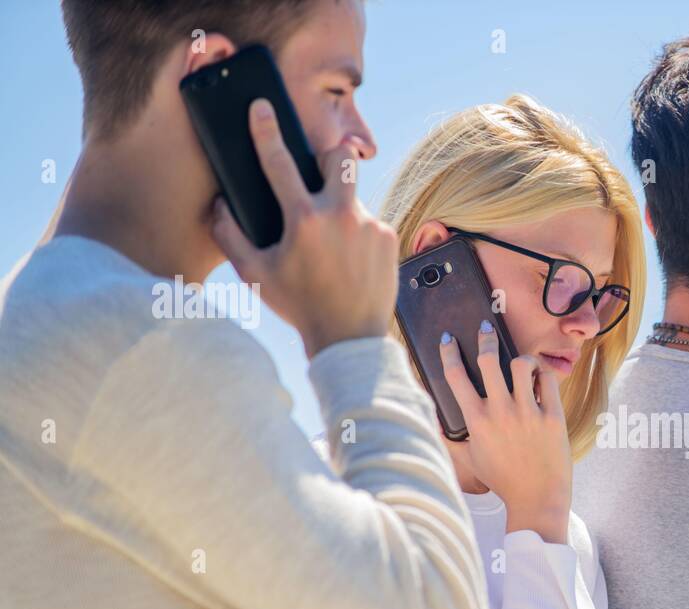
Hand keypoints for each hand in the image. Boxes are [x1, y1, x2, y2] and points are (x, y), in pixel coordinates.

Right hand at [210, 98, 398, 358]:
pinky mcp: (389, 238)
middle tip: (319, 169)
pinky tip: (351, 262)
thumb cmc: (299, 307)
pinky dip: (357, 237)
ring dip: (340, 211)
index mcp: (303, 220)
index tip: (262, 106)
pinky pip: (369, 224)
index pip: (279, 162)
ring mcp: (370, 225)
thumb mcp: (255, 275)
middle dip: (329, 153)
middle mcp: (340, 215)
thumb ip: (230, 236)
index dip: (266, 130)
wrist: (350, 339)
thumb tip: (218, 206)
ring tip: (332, 248)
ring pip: (352, 198)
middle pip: (339, 156)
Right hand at [440, 322, 571, 542]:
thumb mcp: (470, 460)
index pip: (455, 376)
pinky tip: (539, 378)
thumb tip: (434, 420)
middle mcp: (500, 412)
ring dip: (519, 358)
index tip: (448, 339)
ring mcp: (528, 413)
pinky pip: (548, 380)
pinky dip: (542, 373)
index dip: (449, 352)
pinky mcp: (552, 416)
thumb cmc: (502, 480)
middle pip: (488, 359)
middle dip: (485, 337)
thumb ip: (451, 438)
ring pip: (520, 365)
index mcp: (476, 421)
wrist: (537, 498)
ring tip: (520, 364)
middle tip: (486, 328)